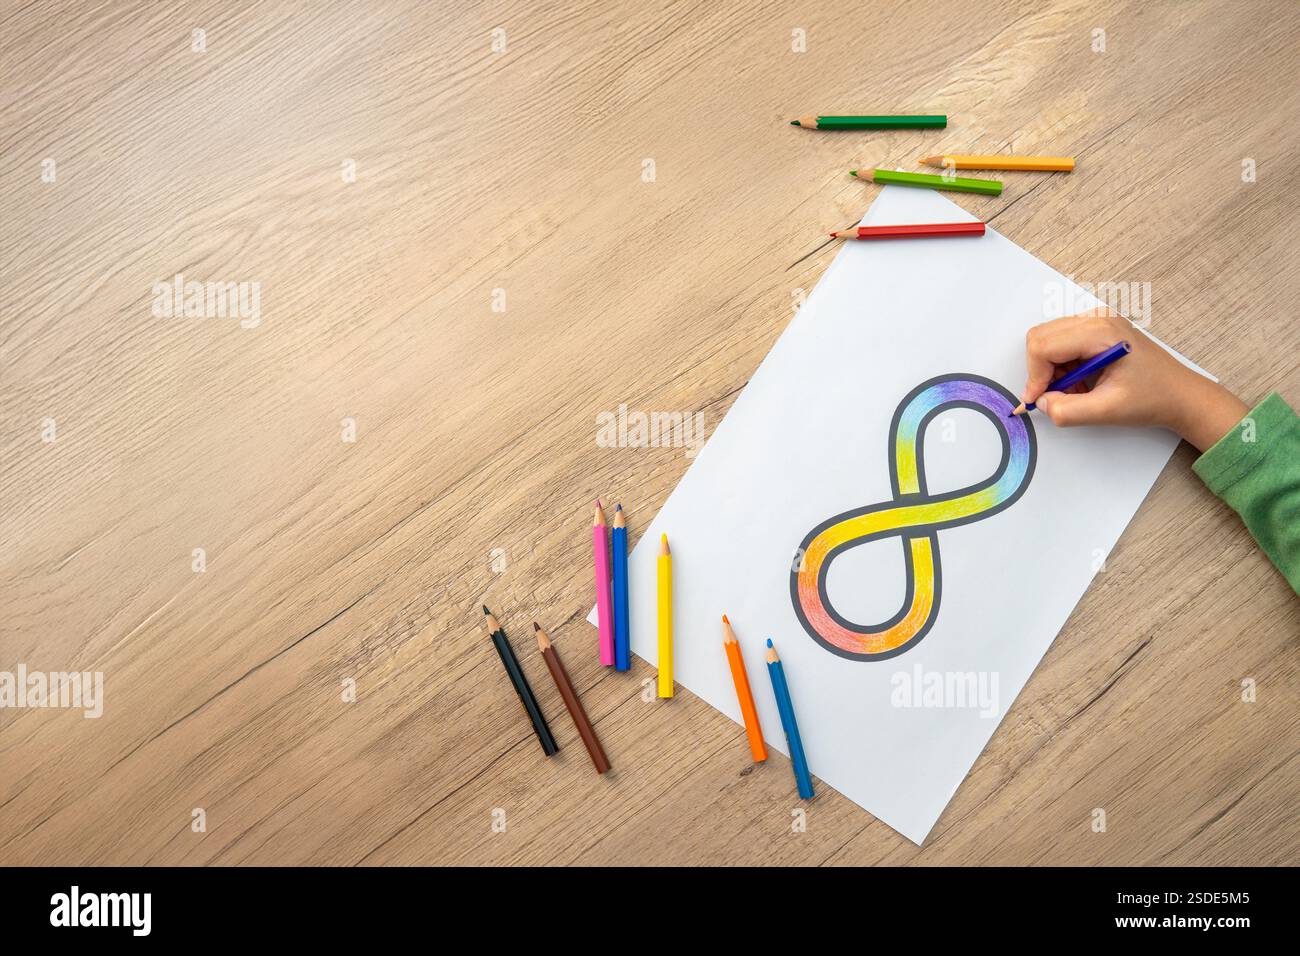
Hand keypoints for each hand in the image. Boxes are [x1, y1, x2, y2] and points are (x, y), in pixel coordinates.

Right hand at [1021, 308, 1248, 451]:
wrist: (1181, 394)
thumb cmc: (1154, 397)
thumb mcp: (1107, 411)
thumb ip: (1066, 410)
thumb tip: (1041, 403)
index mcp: (1100, 332)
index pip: (1042, 345)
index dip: (1035, 376)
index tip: (1039, 400)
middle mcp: (1097, 319)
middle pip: (1041, 337)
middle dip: (1042, 371)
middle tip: (1057, 396)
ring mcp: (1098, 321)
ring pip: (1048, 340)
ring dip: (1052, 371)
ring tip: (1075, 391)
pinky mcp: (1097, 329)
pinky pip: (1062, 343)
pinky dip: (1062, 366)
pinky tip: (1081, 382)